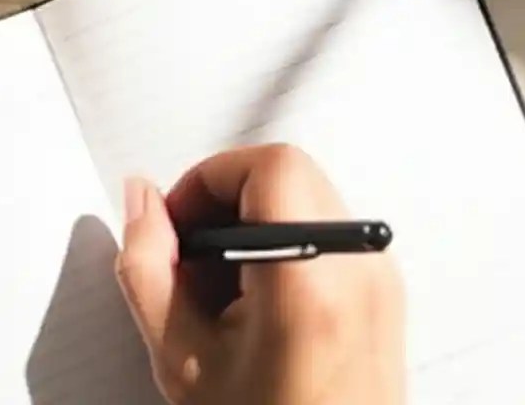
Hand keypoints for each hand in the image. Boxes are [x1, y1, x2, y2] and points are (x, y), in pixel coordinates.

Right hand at [115, 145, 404, 404]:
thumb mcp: (182, 358)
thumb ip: (147, 266)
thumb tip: (142, 202)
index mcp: (311, 280)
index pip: (268, 165)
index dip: (208, 179)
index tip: (178, 221)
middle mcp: (360, 270)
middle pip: (287, 175)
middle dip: (225, 200)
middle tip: (191, 255)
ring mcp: (379, 282)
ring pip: (305, 200)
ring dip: (251, 225)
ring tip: (220, 291)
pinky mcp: (383, 296)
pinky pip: (327, 235)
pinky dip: (280, 248)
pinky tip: (251, 306)